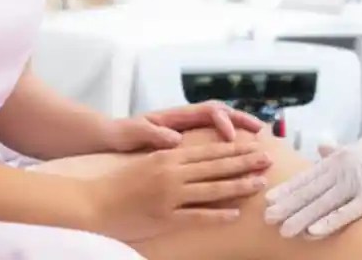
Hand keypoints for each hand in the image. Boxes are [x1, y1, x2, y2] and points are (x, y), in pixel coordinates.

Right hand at [89, 141, 272, 241]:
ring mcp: (169, 195)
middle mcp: (172, 173)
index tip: (255, 145)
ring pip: (212, 189)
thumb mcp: (148, 161)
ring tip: (260, 183)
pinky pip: (196, 216)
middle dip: (245, 162)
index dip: (234, 149)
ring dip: (238, 186)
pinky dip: (217, 215)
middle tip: (268, 159)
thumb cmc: (119, 182)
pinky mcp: (164, 217)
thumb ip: (171, 155)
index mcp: (169, 156)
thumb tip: (189, 148)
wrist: (92, 202)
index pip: (209, 150)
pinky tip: (235, 213)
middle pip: (216, 166)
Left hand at [104, 102, 264, 152]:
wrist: (104, 136)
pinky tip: (235, 152)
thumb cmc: (118, 134)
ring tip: (256, 136)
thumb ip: (152, 133)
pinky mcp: (182, 139)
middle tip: (260, 130)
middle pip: (219, 112)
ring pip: (217, 122)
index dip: (222, 121)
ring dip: (237, 127)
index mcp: (173, 116)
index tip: (231, 136)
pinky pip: (209, 136)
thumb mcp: (132, 133)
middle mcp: (182, 118)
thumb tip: (176, 139)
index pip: (206, 112)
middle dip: (240, 119)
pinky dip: (225, 140)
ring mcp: (183, 127)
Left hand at [263, 122, 361, 237]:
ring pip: (323, 203)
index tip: (268, 199)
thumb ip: (339, 152)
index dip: (288, 189)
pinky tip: (313, 231)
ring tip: (283, 230)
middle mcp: (345, 167)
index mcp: (341, 157)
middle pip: (310, 190)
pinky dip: (329, 221)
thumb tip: (321, 148)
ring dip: (301, 217)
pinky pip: (347, 212)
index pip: (308, 175)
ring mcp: (359, 181)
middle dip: (287, 205)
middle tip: (266, 218)